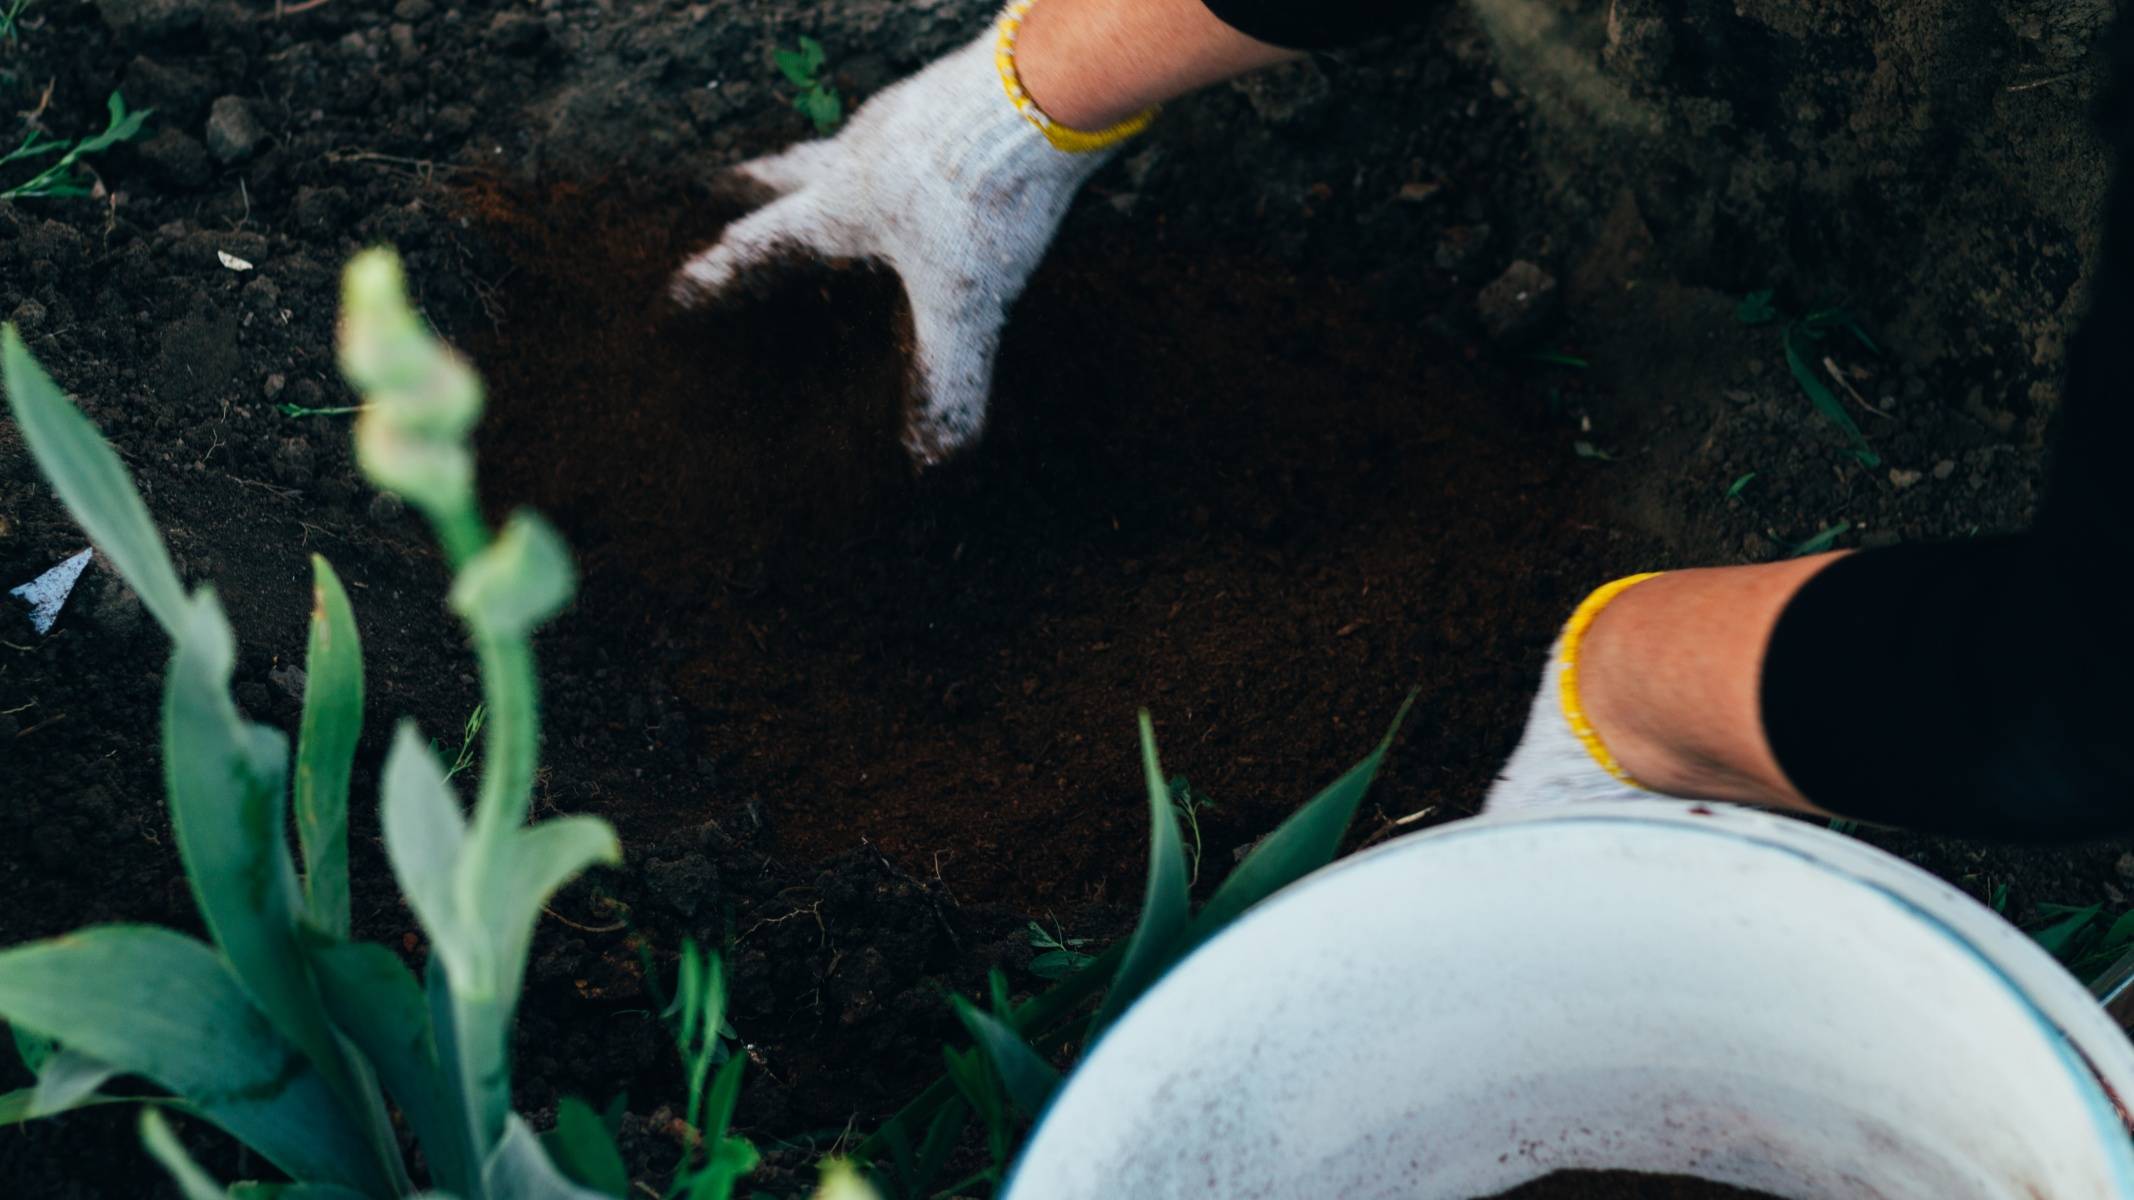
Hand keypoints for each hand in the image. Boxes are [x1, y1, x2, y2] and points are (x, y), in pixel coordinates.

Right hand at [671, 27, 1123, 465]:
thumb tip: (934, 457)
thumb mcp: (965, 302)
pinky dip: (890, 150)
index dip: (714, 278)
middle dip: (750, 186)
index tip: (671, 298)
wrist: (1044, 87)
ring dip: (820, 161)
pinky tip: (921, 157)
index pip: (757, 249)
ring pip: (841, 142)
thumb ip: (947, 378)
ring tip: (821, 173)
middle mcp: (857, 155)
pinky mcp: (950, 96)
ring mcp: (903, 118)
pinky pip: (901, 126)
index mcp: (837, 206)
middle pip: (784, 171)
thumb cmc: (986, 196)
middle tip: (720, 184)